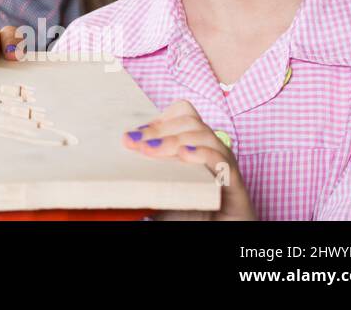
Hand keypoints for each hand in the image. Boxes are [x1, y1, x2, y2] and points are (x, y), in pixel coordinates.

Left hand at [124, 99, 255, 220]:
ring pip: (205, 136)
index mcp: (196, 147)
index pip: (183, 115)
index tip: (132, 136)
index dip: (158, 120)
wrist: (219, 235)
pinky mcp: (236, 185)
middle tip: (134, 143)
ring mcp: (226, 166)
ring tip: (151, 151)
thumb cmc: (190, 215)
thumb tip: (114, 170)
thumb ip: (144, 178)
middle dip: (159, 129)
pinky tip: (184, 156)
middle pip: (190, 122)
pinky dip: (202, 154)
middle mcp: (212, 151)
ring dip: (173, 141)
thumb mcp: (160, 193)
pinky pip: (223, 162)